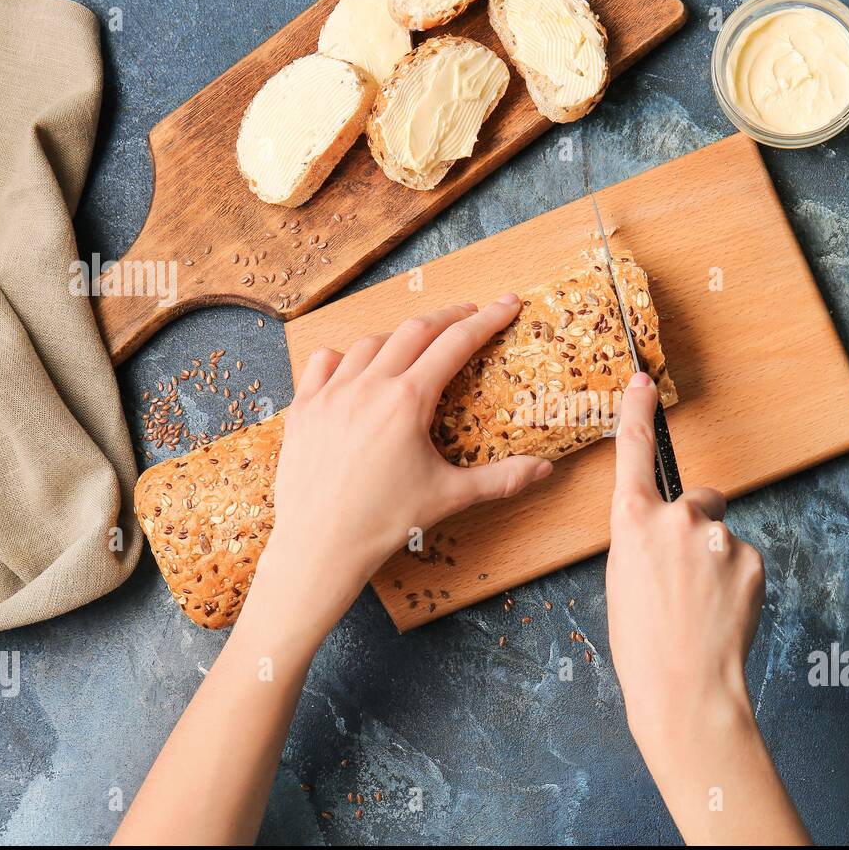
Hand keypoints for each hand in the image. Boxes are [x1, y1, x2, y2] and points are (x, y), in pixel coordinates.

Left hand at [259, 296, 552, 636]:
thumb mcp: (449, 496)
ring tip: (417, 341)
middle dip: (448, 317)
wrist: (319, 545)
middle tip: (469, 313)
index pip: (456, 344)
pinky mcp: (304, 409)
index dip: (486, 320)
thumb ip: (501, 478)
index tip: (506, 304)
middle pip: (415, 331)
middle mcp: (369, 386)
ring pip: (370, 344)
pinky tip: (355, 364)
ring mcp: (331, 394)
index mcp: (408, 401)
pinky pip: (323, 364)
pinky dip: (344, 356)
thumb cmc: (384, 522)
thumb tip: (544, 469)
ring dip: (399, 336)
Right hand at [606, 372, 763, 751]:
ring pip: (720, 532)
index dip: (638, 412)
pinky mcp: (751, 558)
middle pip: (696, 499)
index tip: (643, 382)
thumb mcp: (621, 581)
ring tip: (700, 604)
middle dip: (694, 526)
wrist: (685, 687)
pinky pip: (743, 558)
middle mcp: (676, 517)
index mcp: (631, 521)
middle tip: (682, 578)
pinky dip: (735, 580)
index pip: (635, 451)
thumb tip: (667, 534)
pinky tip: (721, 611)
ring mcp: (718, 536)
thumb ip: (642, 541)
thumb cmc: (642, 644)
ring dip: (714, 558)